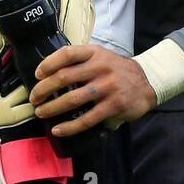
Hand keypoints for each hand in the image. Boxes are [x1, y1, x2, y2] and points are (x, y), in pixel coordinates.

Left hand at [30, 44, 156, 137]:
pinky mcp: (114, 106)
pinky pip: (87, 118)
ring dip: (52, 107)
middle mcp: (101, 67)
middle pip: (64, 77)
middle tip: (34, 98)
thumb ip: (82, 61)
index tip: (37, 74)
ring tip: (41, 112)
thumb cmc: (118, 70)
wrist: (148, 81)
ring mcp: (108, 87)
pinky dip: (69, 126)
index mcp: (95, 53)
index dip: (48, 63)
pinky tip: (58, 130)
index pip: (67, 53)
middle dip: (44, 89)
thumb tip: (51, 74)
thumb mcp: (102, 56)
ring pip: (72, 98)